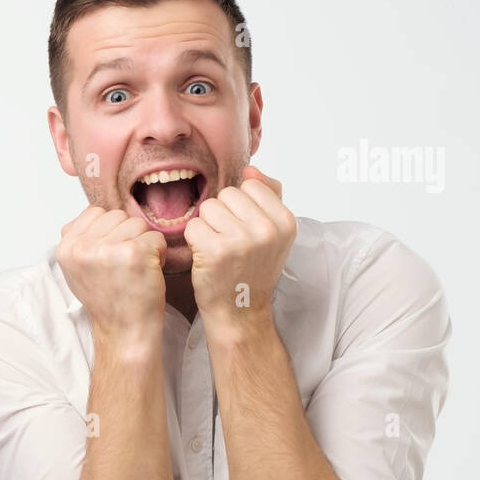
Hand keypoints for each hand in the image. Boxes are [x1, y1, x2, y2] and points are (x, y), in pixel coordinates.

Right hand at [56, 207, 168, 350]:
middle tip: (125, 264)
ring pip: (137, 223)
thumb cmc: (107, 302)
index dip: (110, 230)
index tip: (111, 254)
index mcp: (66, 249)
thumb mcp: (77, 270)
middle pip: (117, 215)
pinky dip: (159, 254)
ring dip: (144, 244)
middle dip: (127, 235)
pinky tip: (148, 272)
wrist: (124, 332)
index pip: (94, 212)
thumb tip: (93, 215)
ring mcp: (108, 249)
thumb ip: (80, 241)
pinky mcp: (134, 253)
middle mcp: (83, 248)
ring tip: (136, 269)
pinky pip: (155, 237)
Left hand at [183, 166, 296, 331]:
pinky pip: (193, 226)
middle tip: (230, 243)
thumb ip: (267, 196)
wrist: (240, 311)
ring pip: (208, 208)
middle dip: (222, 216)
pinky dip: (194, 241)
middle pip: (227, 194)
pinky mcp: (216, 251)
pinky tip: (206, 257)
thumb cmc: (252, 270)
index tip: (245, 231)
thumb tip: (250, 168)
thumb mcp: (273, 233)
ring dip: (207, 227)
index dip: (240, 207)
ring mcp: (242, 240)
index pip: (250, 186)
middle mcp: (267, 229)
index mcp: (285, 221)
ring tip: (218, 249)